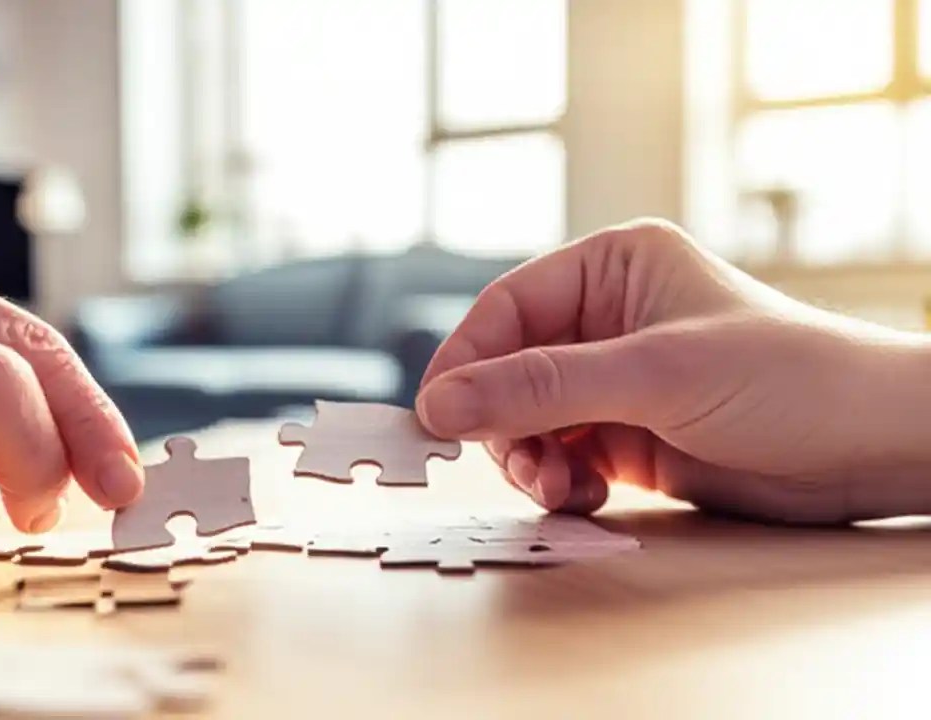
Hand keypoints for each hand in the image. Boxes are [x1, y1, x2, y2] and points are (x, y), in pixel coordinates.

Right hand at [417, 220, 930, 524]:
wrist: (872, 449)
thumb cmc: (788, 379)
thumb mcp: (655, 374)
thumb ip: (543, 387)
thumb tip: (440, 402)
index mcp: (611, 268)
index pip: (506, 309)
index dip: (465, 362)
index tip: (436, 416)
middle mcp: (606, 320)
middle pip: (507, 370)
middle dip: (505, 423)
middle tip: (522, 465)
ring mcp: (616, 381)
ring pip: (528, 420)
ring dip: (530, 460)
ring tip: (561, 488)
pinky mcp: (629, 436)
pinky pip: (562, 457)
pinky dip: (560, 482)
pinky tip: (585, 496)